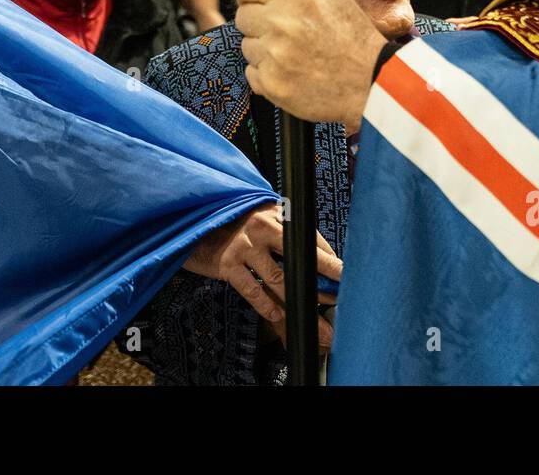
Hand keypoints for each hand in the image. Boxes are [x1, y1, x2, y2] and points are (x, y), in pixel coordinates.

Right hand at [184, 206, 341, 345]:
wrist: (194, 221)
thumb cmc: (233, 224)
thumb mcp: (262, 220)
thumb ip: (286, 236)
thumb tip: (320, 261)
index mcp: (277, 214)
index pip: (311, 240)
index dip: (330, 263)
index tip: (344, 279)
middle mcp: (263, 226)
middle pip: (302, 258)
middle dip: (324, 282)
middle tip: (341, 301)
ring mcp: (245, 245)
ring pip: (280, 279)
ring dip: (300, 304)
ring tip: (316, 324)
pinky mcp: (228, 263)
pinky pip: (252, 289)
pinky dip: (265, 305)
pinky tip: (277, 316)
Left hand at [230, 0, 385, 130]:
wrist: (370, 77)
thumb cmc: (350, 31)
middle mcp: (280, 20)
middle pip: (241, 14)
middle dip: (261, 20)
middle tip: (292, 29)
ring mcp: (274, 54)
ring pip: (246, 44)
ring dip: (265, 48)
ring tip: (296, 50)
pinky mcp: (272, 83)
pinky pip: (251, 72)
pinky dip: (268, 72)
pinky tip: (293, 69)